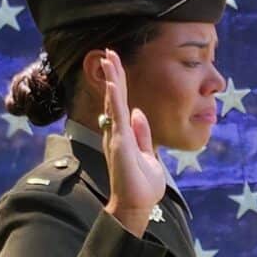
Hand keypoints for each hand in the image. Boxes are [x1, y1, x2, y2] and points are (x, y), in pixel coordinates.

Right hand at [97, 50, 166, 233]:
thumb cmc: (142, 186)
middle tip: (109, 51)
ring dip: (111, 79)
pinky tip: (111, 82)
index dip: (119, 83)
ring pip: (113, 101)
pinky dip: (113, 97)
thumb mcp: (149, 156)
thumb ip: (143, 135)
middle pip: (114, 97)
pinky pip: (116, 115)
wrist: (136, 205)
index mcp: (124, 134)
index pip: (121, 103)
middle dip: (113, 74)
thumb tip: (139, 113)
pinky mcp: (119, 142)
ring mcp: (116, 136)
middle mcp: (116, 132)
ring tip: (108, 58)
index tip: (116, 63)